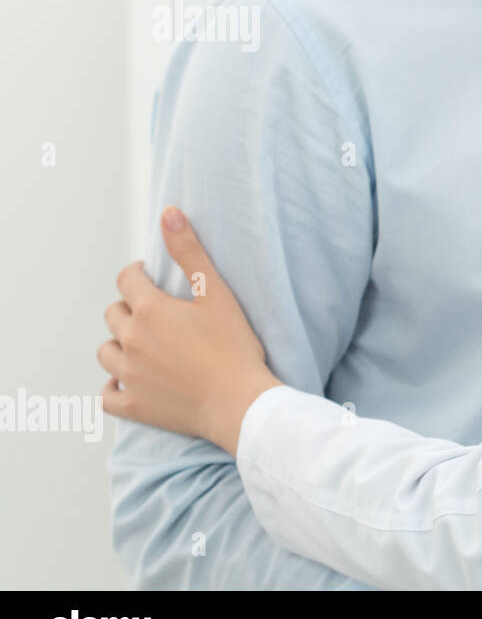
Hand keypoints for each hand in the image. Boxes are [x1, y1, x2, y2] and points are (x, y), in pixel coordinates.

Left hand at [99, 207, 280, 455]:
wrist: (239, 402)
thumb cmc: (234, 347)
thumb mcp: (217, 294)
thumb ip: (190, 252)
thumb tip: (169, 214)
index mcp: (150, 310)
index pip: (127, 280)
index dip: (138, 274)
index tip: (152, 278)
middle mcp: (131, 340)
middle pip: (114, 314)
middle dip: (130, 307)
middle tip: (157, 313)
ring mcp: (128, 374)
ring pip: (106, 351)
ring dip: (119, 344)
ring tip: (144, 344)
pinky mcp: (134, 404)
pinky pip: (107, 394)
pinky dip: (114, 385)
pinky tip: (129, 380)